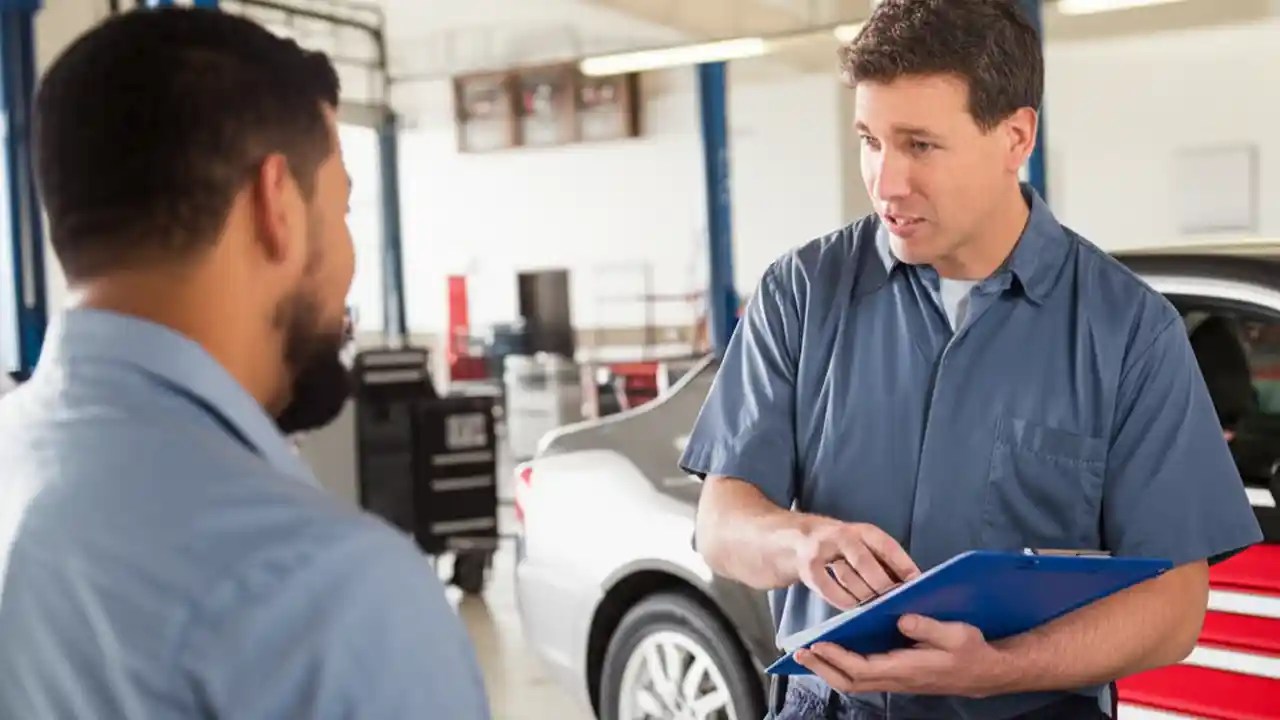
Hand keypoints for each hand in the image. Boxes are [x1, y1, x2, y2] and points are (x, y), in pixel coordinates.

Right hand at [793, 520, 920, 609]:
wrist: (796, 539)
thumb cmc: (840, 547)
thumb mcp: (861, 544)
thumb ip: (882, 560)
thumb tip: (911, 583)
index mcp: (863, 530)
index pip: (887, 546)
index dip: (902, 564)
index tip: (916, 583)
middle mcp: (842, 536)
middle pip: (866, 563)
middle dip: (882, 585)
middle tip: (894, 603)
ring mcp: (822, 552)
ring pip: (848, 578)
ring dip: (864, 596)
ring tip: (876, 609)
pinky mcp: (808, 569)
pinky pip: (830, 590)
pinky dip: (844, 601)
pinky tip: (854, 608)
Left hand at [794, 614, 1010, 697]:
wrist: (986, 672)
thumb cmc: (972, 651)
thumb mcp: (956, 634)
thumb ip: (927, 627)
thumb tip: (900, 618)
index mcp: (907, 668)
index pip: (862, 668)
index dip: (836, 658)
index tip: (816, 645)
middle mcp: (897, 678)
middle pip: (850, 681)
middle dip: (823, 668)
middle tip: (799, 652)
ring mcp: (896, 680)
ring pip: (855, 681)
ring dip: (830, 669)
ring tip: (810, 653)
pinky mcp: (898, 676)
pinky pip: (864, 676)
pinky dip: (844, 667)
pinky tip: (834, 654)